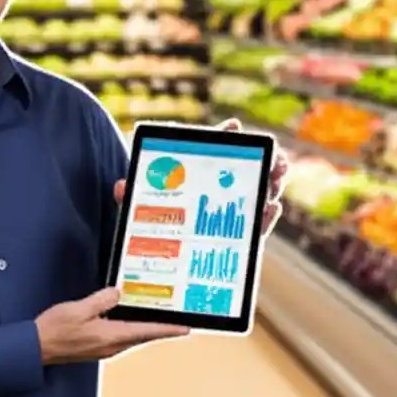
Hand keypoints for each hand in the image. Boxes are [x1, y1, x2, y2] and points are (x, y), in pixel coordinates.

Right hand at [34, 287, 188, 364]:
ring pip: (133, 338)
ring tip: (159, 320)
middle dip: (161, 329)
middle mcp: (111, 346)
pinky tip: (130, 322)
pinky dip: (131, 330)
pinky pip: (121, 338)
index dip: (167, 330)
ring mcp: (103, 349)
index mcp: (110, 336)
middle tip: (177, 323)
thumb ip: (101, 300)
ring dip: (146, 331)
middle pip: (143, 336)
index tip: (184, 329)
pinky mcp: (96, 347)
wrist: (36, 348)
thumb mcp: (79, 309)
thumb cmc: (55, 330)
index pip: (146, 332)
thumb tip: (117, 294)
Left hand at [114, 117, 289, 236]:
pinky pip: (257, 231)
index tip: (233, 125)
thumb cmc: (152, 235)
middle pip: (248, 173)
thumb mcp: (140, 214)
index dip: (225, 137)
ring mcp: (233, 219)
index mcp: (200, 182)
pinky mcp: (239, 245)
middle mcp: (221, 196)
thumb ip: (131, 200)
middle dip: (265, 160)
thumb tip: (119, 186)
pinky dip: (267, 219)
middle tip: (273, 156)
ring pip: (260, 197)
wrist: (159, 271)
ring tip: (277, 175)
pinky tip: (271, 208)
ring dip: (273, 184)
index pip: (214, 153)